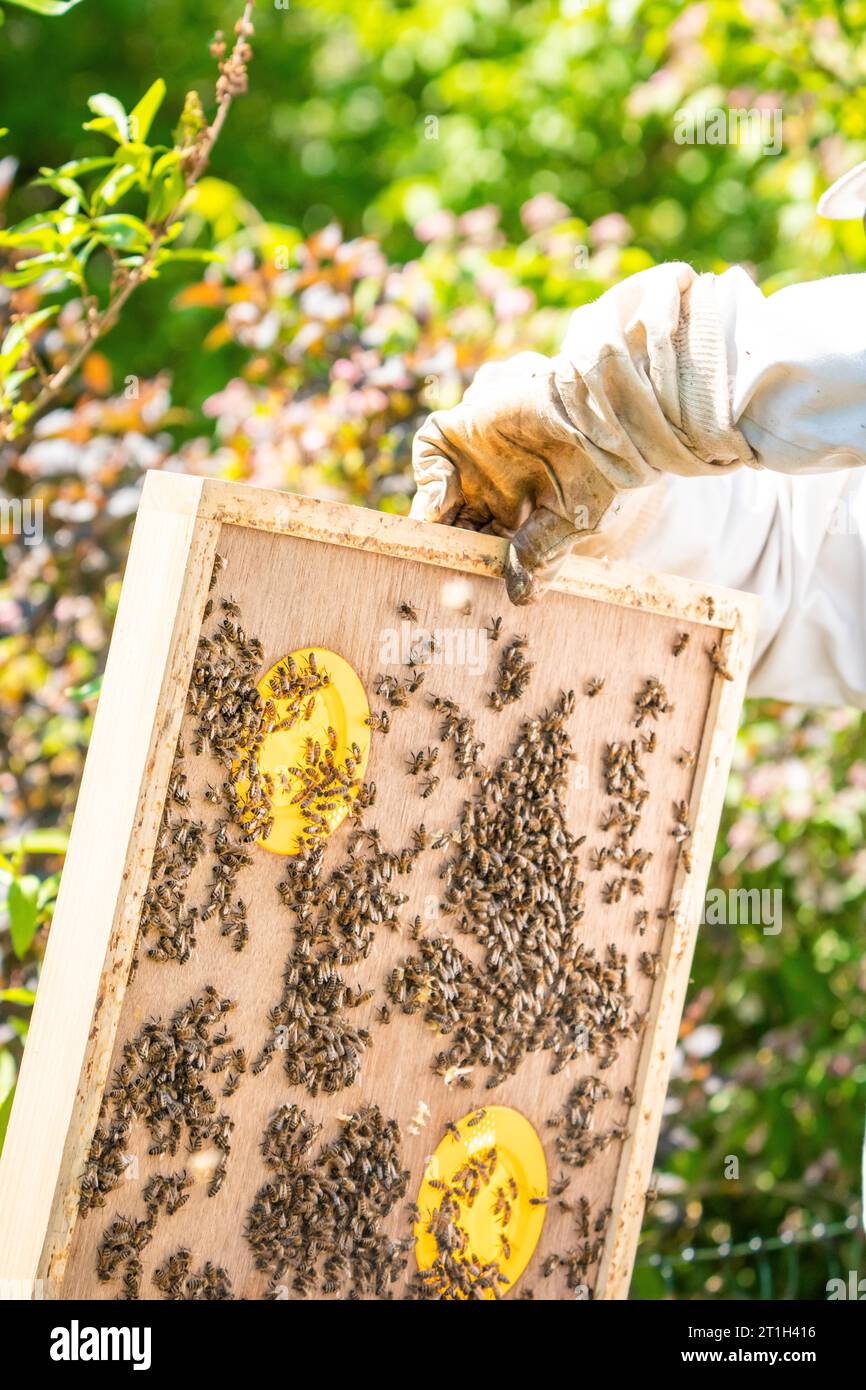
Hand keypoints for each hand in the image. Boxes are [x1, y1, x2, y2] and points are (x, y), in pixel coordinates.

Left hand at [410, 352, 616, 602]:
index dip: (467, 563)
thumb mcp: (570, 524)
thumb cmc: (600, 474)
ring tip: (435, 539)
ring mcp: (476, 461)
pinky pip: (428, 451)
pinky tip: (440, 502)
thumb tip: (520, 599)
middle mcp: (492, 490)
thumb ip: (538, 557)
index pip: (479, 545)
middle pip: (451, 524)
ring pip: (435, 495)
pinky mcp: (465, 430)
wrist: (607, 417)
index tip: (460, 583)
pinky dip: (427, 478)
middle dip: (442, 545)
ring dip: (428, 520)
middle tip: (436, 564)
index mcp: (517, 516)